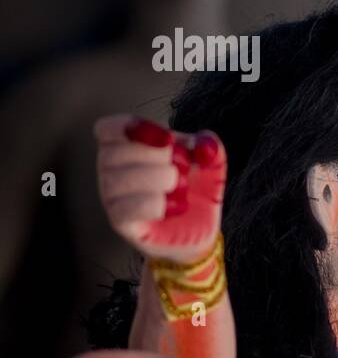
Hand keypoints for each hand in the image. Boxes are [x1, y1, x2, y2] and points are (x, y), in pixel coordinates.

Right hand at [94, 114, 225, 262]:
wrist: (200, 230)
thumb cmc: (195, 191)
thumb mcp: (208, 164)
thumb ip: (208, 146)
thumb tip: (203, 143)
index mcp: (127, 147)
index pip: (109, 128)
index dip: (135, 127)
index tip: (167, 139)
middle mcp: (111, 170)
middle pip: (116, 152)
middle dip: (159, 157)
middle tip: (182, 171)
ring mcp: (113, 197)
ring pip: (118, 179)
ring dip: (159, 180)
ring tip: (181, 190)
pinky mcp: (121, 223)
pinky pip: (126, 208)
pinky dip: (155, 204)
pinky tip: (175, 207)